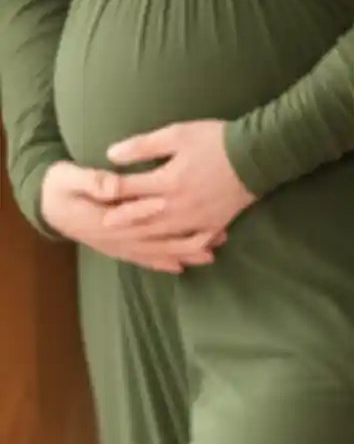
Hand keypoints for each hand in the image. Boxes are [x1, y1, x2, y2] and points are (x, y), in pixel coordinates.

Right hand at [40, 161, 222, 272]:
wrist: (44, 205)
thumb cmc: (59, 187)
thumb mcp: (68, 177)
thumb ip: (91, 181)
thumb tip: (113, 186)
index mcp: (107, 220)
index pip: (143, 222)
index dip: (171, 222)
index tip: (199, 220)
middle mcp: (115, 238)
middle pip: (157, 242)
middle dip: (188, 241)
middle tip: (218, 238)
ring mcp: (117, 246)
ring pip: (154, 253)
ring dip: (182, 254)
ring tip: (211, 253)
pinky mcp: (118, 248)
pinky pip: (142, 259)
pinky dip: (162, 263)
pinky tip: (180, 266)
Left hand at [101, 120, 254, 240]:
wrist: (258, 155)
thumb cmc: (216, 140)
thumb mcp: (177, 134)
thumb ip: (143, 146)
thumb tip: (111, 155)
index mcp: (166, 181)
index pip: (126, 189)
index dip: (105, 192)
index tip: (91, 195)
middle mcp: (176, 205)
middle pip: (140, 217)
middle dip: (119, 220)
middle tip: (101, 224)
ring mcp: (196, 219)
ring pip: (162, 234)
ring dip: (142, 238)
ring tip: (127, 240)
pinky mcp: (214, 224)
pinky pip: (194, 242)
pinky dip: (183, 250)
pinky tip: (176, 254)